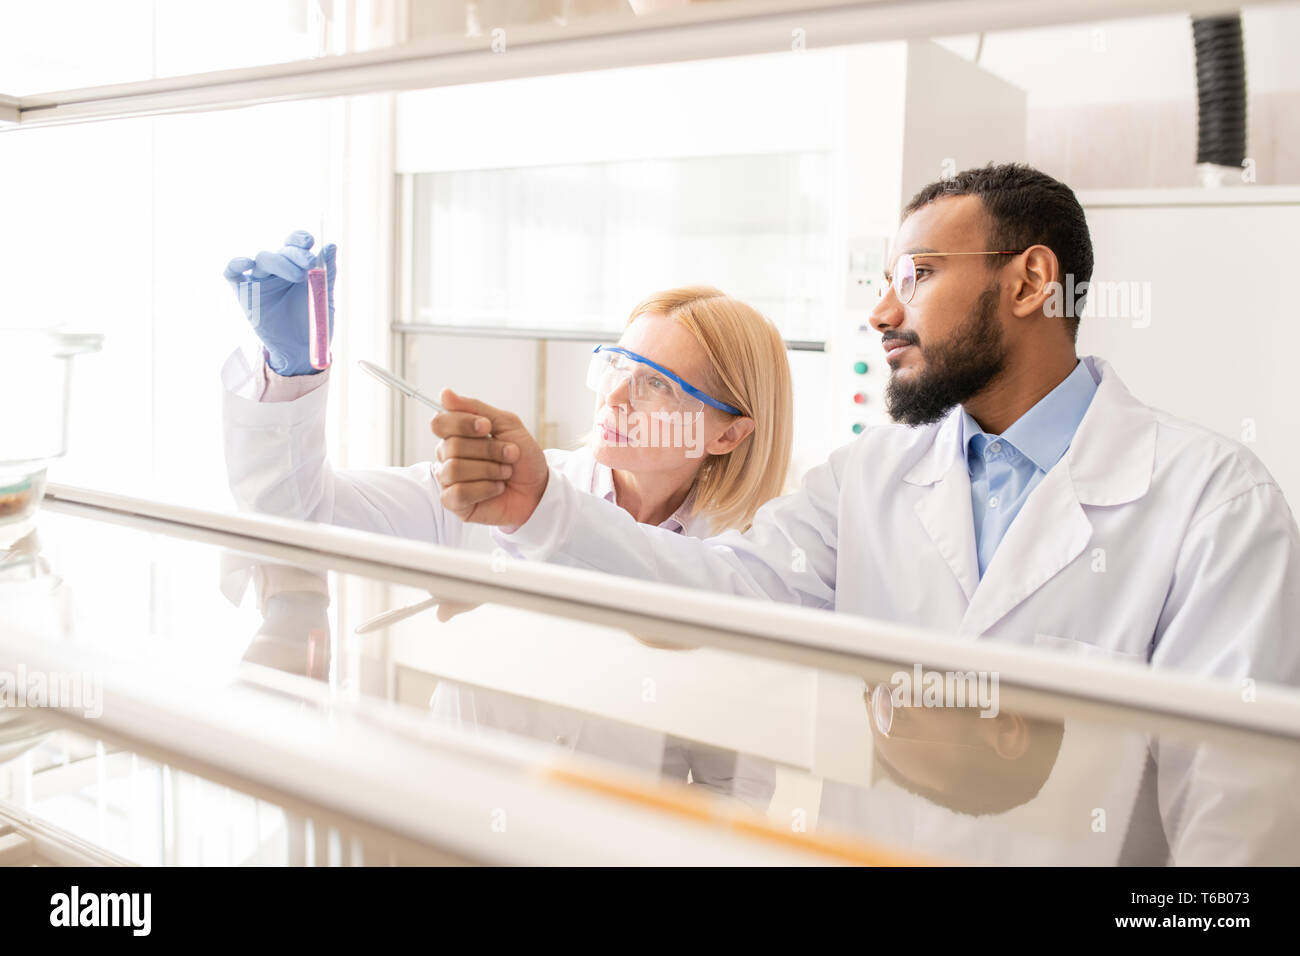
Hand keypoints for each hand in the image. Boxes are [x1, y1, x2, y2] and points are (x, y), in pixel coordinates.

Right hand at [224, 230, 336, 375]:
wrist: (302, 349)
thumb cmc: (313, 322)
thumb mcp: (324, 295)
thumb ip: (327, 271)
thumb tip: (331, 245)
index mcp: (295, 266)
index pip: (293, 243)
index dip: (299, 238)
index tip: (309, 242)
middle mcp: (276, 270)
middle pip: (280, 251)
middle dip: (295, 254)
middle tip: (309, 264)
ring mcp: (259, 280)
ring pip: (262, 259)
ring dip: (280, 262)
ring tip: (299, 276)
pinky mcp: (244, 293)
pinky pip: (231, 273)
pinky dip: (235, 264)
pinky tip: (247, 263)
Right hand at [431, 390, 548, 525]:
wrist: (539, 488)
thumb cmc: (523, 457)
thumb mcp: (506, 425)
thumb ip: (475, 408)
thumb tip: (444, 393)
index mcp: (457, 435)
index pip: (440, 423)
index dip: (462, 423)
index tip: (488, 427)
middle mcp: (448, 456)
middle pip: (451, 446)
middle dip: (488, 450)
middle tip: (510, 455)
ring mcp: (449, 480)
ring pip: (454, 469)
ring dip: (489, 469)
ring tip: (506, 472)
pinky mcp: (454, 503)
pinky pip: (458, 493)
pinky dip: (484, 489)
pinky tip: (497, 488)